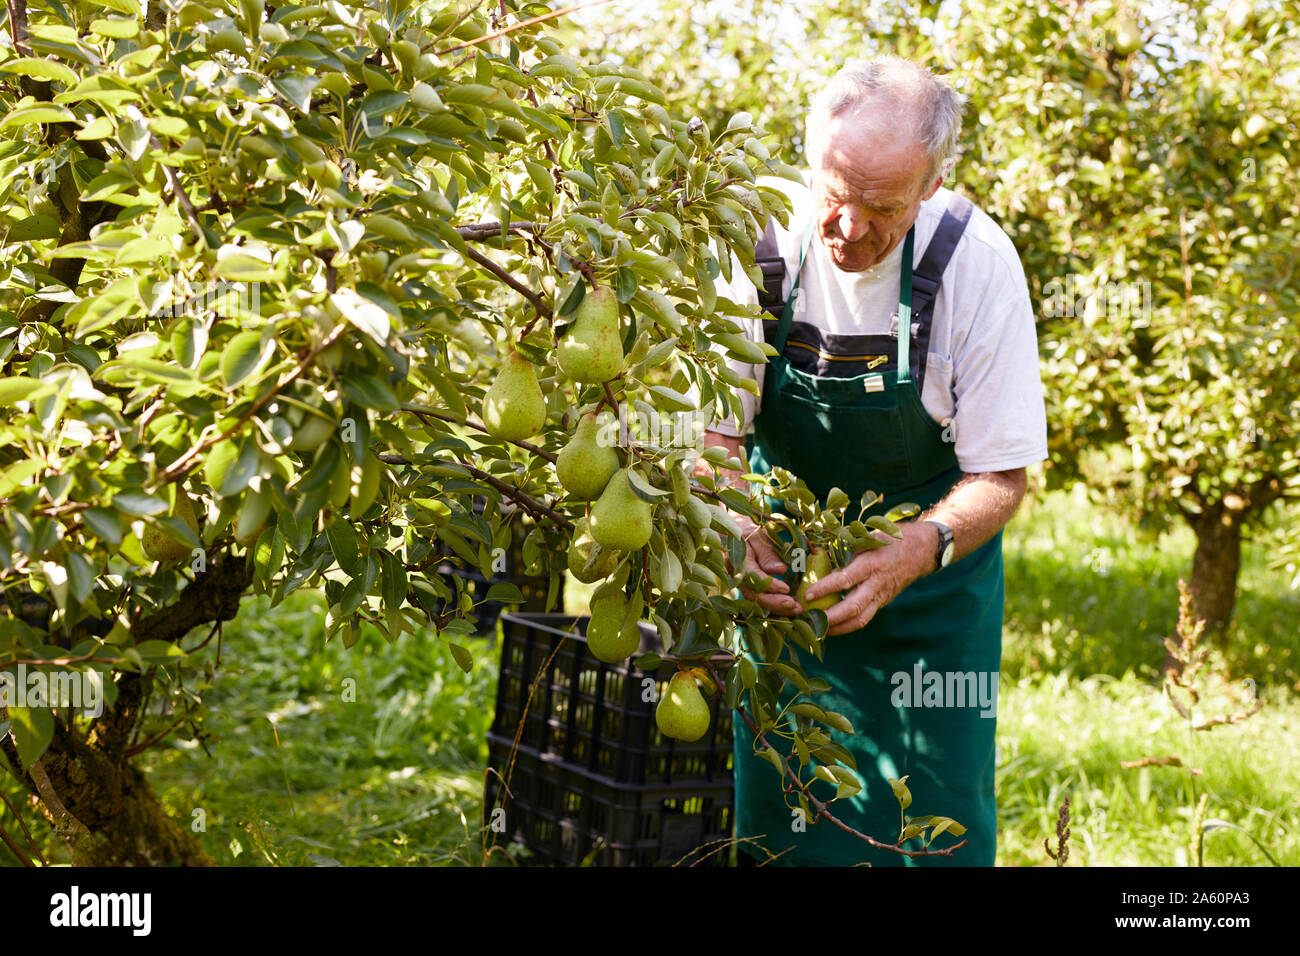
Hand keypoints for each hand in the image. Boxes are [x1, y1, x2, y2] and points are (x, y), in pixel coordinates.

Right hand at [732, 517, 800, 615]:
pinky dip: (776, 608)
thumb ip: (769, 554)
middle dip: (773, 602)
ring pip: (756, 602)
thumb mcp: (763, 537)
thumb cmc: (756, 535)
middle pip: (752, 594)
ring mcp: (742, 585)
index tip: (787, 588)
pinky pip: (761, 603)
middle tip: (793, 605)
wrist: (744, 538)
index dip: (769, 584)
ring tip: (796, 609)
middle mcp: (737, 575)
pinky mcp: (749, 590)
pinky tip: (790, 610)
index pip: (752, 576)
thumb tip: (780, 570)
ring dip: (777, 608)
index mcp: (739, 559)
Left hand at [797, 525, 931, 634]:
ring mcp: (882, 596)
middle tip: (809, 621)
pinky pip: (865, 618)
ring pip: (860, 619)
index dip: (825, 588)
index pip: (845, 579)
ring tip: (818, 630)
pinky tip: (832, 626)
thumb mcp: (869, 536)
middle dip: (830, 618)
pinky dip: (847, 624)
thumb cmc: (890, 539)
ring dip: (838, 628)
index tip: (807, 595)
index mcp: (872, 563)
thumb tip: (815, 553)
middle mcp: (877, 583)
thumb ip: (846, 547)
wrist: (922, 549)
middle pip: (853, 608)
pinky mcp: (883, 602)